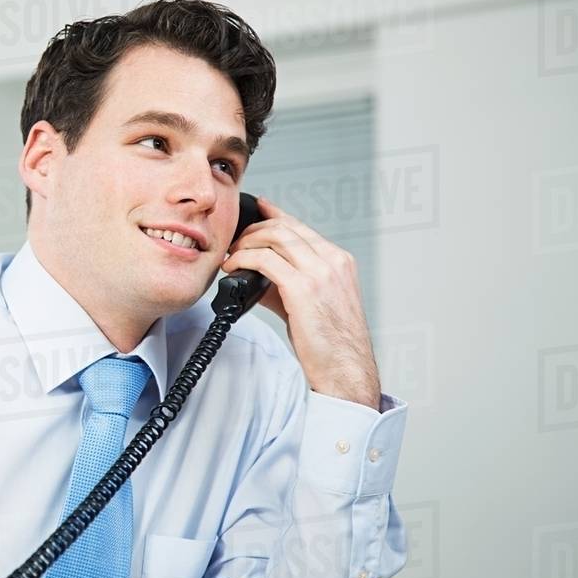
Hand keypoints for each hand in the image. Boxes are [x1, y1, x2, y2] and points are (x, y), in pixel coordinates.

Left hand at [221, 196, 380, 409]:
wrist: (346, 369)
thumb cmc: (330, 343)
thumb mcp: (312, 303)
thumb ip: (286, 283)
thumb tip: (254, 272)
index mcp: (339, 261)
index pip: (301, 227)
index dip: (275, 214)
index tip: (257, 208)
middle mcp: (333, 261)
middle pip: (285, 227)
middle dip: (254, 229)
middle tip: (235, 242)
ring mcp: (321, 272)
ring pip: (275, 237)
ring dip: (246, 242)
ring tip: (231, 255)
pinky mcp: (303, 288)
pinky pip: (265, 260)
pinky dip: (243, 258)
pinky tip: (232, 268)